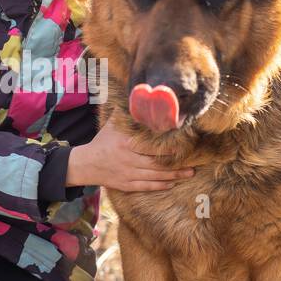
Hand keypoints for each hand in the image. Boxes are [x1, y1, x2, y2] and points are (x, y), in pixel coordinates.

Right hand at [66, 118, 194, 191]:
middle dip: (176, 164)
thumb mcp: (113, 124)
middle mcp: (128, 159)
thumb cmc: (103, 141)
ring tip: (189, 173)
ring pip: (155, 176)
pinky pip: (146, 186)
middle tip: (194, 163)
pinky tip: (172, 183)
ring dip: (173, 176)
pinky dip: (160, 185)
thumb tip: (141, 94)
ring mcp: (128, 173)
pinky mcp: (126, 185)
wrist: (86, 164)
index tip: (184, 145)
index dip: (169, 147)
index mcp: (126, 143)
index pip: (152, 146)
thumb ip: (128, 113)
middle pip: (157, 163)